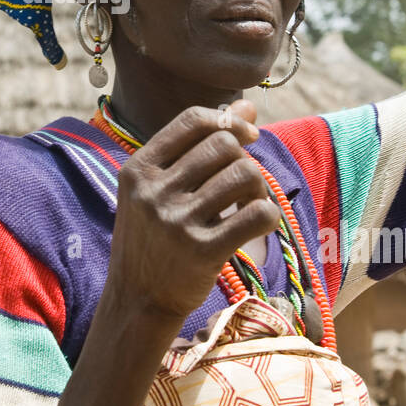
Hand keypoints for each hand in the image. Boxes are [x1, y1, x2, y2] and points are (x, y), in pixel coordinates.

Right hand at [107, 100, 280, 323]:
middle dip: (244, 158)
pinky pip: (258, 214)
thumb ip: (195, 145)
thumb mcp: (157, 188)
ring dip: (258, 187)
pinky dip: (268, 214)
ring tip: (248, 204)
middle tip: (243, 183)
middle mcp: (154, 192)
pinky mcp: (203, 252)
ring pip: (245, 174)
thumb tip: (245, 105)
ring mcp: (177, 222)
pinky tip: (256, 224)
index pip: (193, 120)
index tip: (246, 136)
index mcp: (138, 170)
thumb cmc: (152, 237)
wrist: (137, 300)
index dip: (229, 120)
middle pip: (225, 145)